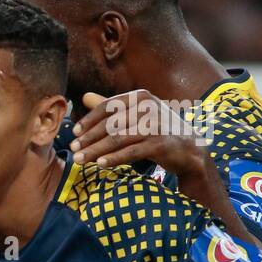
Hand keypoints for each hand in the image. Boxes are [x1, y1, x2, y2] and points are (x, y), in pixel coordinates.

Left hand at [70, 90, 207, 176]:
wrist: (189, 149)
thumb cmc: (157, 130)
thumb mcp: (135, 115)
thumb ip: (111, 108)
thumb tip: (84, 97)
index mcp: (140, 97)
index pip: (107, 107)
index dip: (89, 121)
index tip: (75, 134)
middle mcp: (148, 107)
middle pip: (110, 124)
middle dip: (88, 139)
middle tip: (72, 150)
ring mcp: (156, 125)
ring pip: (117, 139)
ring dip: (95, 151)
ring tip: (80, 160)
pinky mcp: (161, 143)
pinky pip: (131, 151)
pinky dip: (114, 158)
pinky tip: (100, 164)